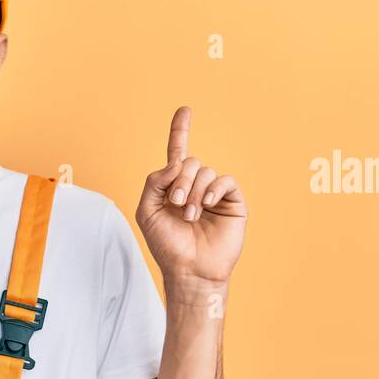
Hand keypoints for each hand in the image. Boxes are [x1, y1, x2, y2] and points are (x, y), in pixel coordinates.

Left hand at [135, 106, 246, 291]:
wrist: (189, 269)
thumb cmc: (167, 245)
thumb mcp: (147, 211)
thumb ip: (154, 182)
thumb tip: (177, 162)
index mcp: (174, 186)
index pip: (178, 152)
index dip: (181, 131)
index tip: (185, 110)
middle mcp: (195, 186)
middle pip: (190, 162)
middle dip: (180, 181)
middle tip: (176, 205)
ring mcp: (214, 193)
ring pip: (206, 171)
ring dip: (194, 193)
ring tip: (190, 216)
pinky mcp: (232, 201)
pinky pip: (225, 180)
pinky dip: (213, 190)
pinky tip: (207, 206)